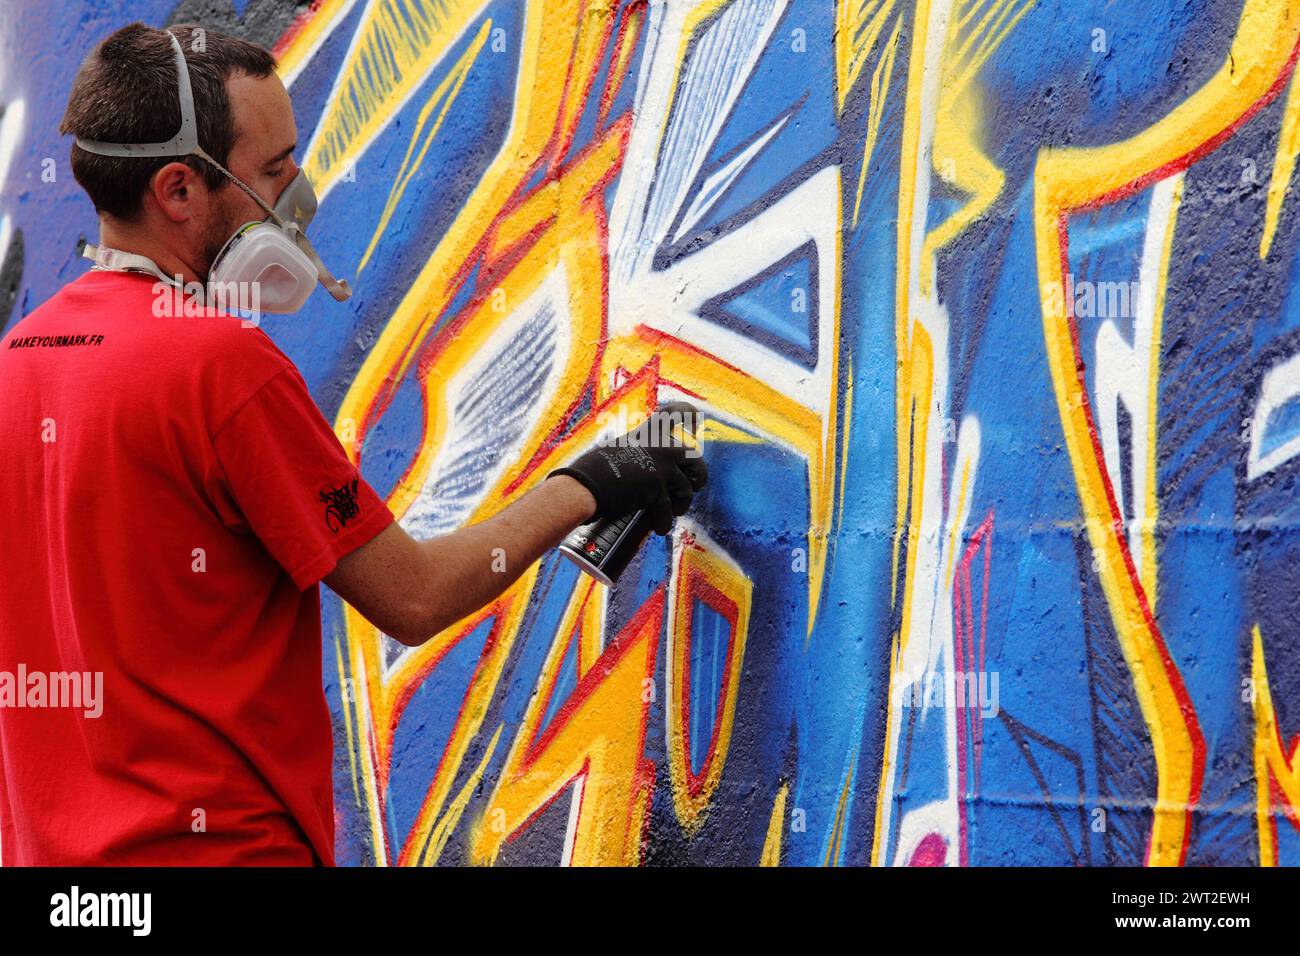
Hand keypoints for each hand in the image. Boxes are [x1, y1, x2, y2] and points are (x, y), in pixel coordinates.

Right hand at [548, 401, 708, 533]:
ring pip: (686, 486)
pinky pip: (669, 508)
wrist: (586, 485)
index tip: (697, 417)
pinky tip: (660, 527)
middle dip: (697, 473)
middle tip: (695, 485)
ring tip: (675, 511)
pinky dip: (664, 520)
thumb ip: (635, 454)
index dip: (687, 413)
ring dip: (682, 502)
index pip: (673, 414)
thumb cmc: (592, 470)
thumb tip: (642, 471)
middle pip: (692, 456)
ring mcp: (661, 465)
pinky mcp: (658, 487)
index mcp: (646, 433)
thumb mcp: (616, 451)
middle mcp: (659, 445)